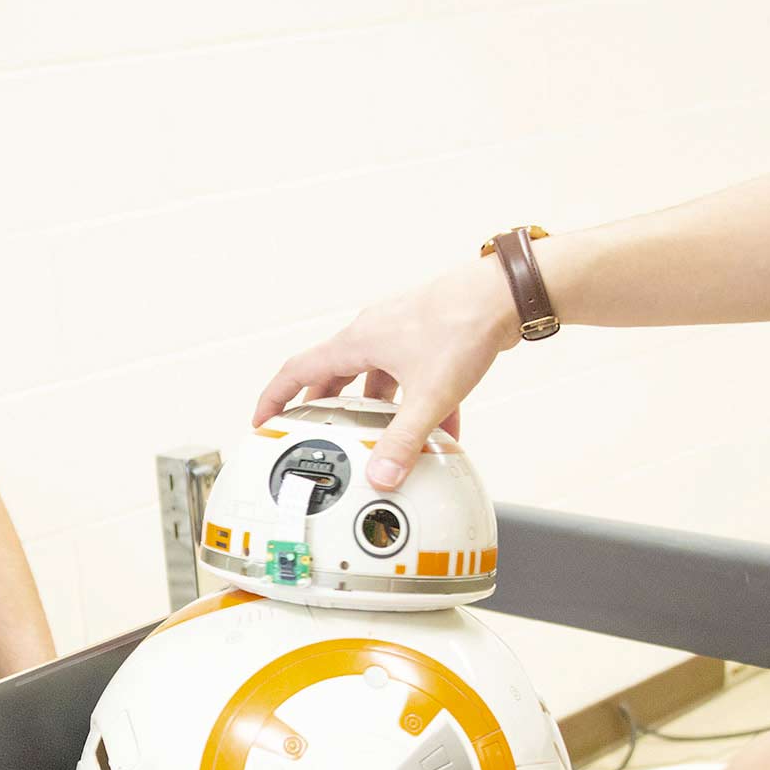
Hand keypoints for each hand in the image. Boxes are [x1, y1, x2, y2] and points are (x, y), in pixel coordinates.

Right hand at [255, 255, 521, 489]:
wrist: (507, 294)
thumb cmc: (463, 325)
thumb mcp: (429, 394)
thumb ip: (404, 440)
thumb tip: (382, 476)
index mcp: (358, 341)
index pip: (298, 371)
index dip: (275, 398)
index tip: (262, 421)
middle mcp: (373, 334)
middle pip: (334, 376)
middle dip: (324, 410)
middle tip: (315, 434)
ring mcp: (401, 334)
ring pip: (376, 378)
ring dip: (378, 411)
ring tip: (381, 441)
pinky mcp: (429, 338)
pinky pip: (411, 377)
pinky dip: (418, 404)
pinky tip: (442, 433)